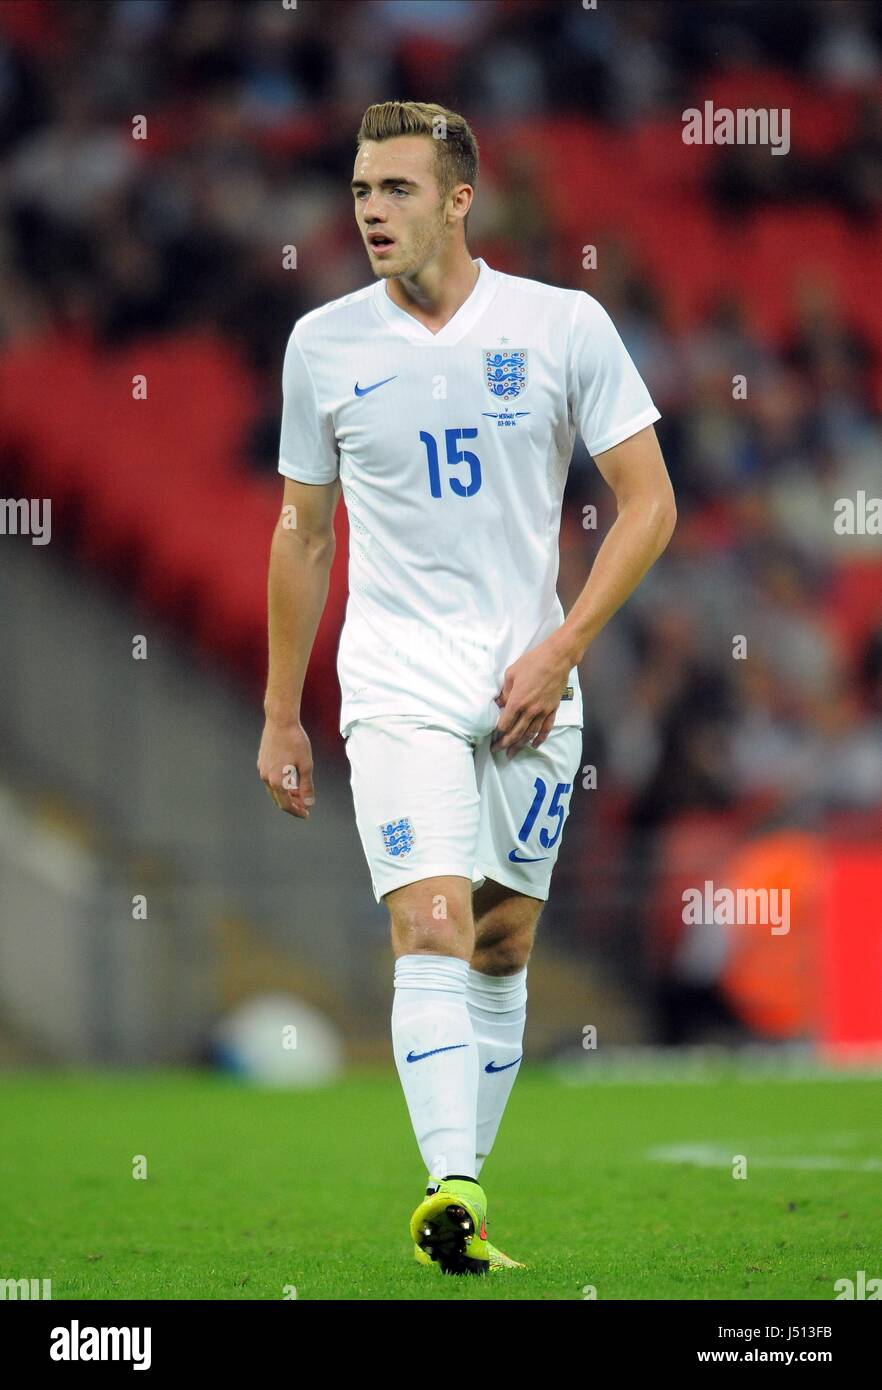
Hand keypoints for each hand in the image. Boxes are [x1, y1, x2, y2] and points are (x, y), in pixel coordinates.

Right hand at [257, 717, 314, 817]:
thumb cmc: (295, 740)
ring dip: (287, 794)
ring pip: (274, 789)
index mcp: (277, 780)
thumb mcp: (306, 765)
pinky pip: (270, 779)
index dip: (297, 811)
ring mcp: (262, 769)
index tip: (306, 814)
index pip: (286, 804)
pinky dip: (281, 784)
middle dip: (292, 804)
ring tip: (300, 792)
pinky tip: (291, 779)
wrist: (280, 720)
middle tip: (305, 806)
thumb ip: (307, 786)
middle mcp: (266, 777)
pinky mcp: (262, 761)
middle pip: (278, 799)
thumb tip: (309, 803)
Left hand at [491, 635, 572, 757]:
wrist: (557, 658)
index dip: (497, 731)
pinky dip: (540, 738)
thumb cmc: (532, 662)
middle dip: (505, 744)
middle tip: (497, 750)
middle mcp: (530, 710)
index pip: (505, 723)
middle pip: (516, 733)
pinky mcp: (552, 709)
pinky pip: (546, 728)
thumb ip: (505, 692)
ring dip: (520, 745)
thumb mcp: (511, 674)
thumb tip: (500, 704)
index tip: (492, 735)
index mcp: (517, 701)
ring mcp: (543, 711)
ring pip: (530, 734)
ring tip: (512, 754)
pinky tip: (534, 745)